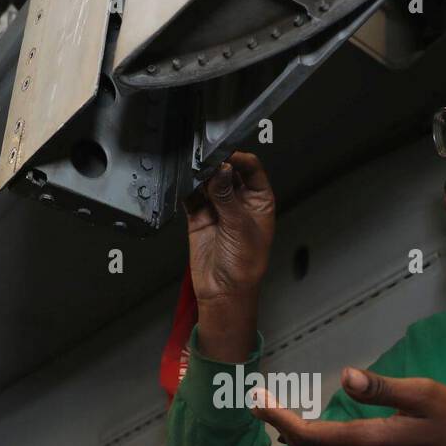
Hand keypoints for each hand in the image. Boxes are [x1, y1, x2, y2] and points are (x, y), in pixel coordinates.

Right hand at [183, 151, 275, 306]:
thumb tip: (220, 169)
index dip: (239, 157)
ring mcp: (219, 208)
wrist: (224, 291)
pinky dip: (187, 188)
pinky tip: (186, 184)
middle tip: (206, 163)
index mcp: (260, 200)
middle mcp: (240, 201)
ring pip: (208, 180)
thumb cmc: (245, 266)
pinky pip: (192, 195)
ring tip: (195, 174)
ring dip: (201, 176)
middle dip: (217, 165)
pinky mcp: (200, 216)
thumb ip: (226, 195)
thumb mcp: (239, 226)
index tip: (225, 154)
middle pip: (228, 170)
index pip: (251, 168)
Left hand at [249, 368, 445, 445]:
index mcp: (370, 441)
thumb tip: (346, 377)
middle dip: (279, 427)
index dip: (279, 419)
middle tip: (256, 403)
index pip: (310, 436)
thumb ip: (383, 388)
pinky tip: (312, 433)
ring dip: (295, 438)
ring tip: (275, 416)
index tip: (256, 400)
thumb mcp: (426, 395)